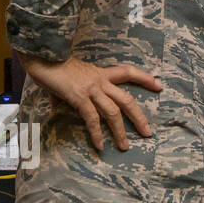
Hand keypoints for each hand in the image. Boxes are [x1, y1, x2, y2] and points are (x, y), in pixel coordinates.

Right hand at [19, 55, 162, 151]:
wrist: (43, 56)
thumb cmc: (54, 66)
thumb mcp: (70, 77)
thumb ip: (71, 92)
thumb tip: (59, 105)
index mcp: (101, 73)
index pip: (129, 72)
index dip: (145, 78)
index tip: (160, 85)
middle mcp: (101, 81)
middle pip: (127, 100)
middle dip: (139, 117)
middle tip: (148, 132)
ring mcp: (91, 89)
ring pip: (113, 112)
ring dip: (120, 132)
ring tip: (124, 146)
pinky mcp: (79, 97)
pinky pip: (92, 118)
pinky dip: (97, 133)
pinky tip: (100, 145)